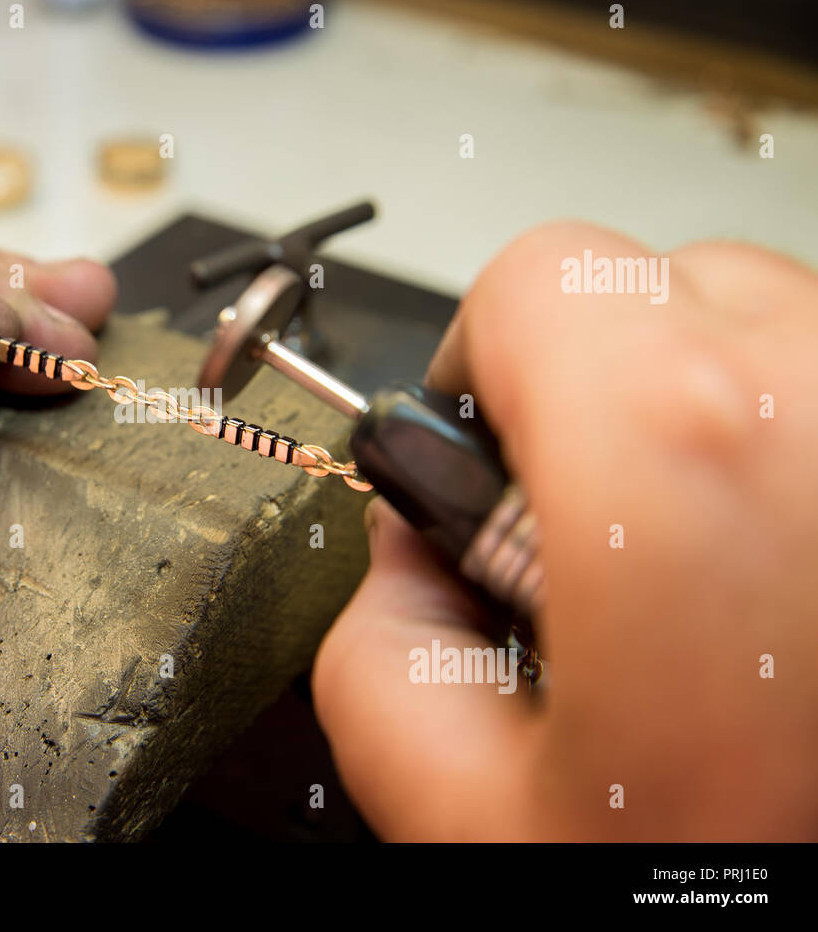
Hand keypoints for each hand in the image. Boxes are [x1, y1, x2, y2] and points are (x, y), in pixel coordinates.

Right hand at [313, 222, 817, 839]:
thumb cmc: (741, 890)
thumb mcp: (470, 812)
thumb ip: (376, 647)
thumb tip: (398, 563)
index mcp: (682, 460)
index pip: (540, 280)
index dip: (483, 361)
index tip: (492, 441)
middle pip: (667, 288)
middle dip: (601, 390)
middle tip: (605, 540)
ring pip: (787, 339)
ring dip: (724, 422)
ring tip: (723, 587)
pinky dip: (805, 465)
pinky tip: (797, 592)